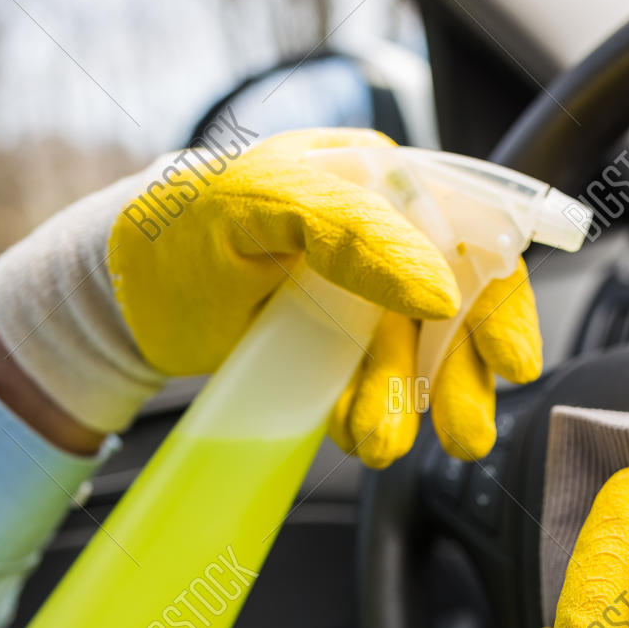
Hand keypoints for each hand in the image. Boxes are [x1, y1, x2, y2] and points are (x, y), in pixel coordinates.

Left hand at [0, 128, 542, 464]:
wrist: (117, 299)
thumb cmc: (177, 228)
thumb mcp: (255, 201)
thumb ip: (349, 229)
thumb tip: (438, 284)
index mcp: (378, 186)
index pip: (472, 234)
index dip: (501, 299)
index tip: (511, 359)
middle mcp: (383, 245)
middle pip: (460, 312)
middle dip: (467, 377)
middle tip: (466, 432)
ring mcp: (362, 306)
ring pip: (420, 365)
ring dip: (411, 410)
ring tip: (378, 441)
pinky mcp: (337, 357)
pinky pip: (375, 395)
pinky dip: (369, 420)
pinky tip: (348, 428)